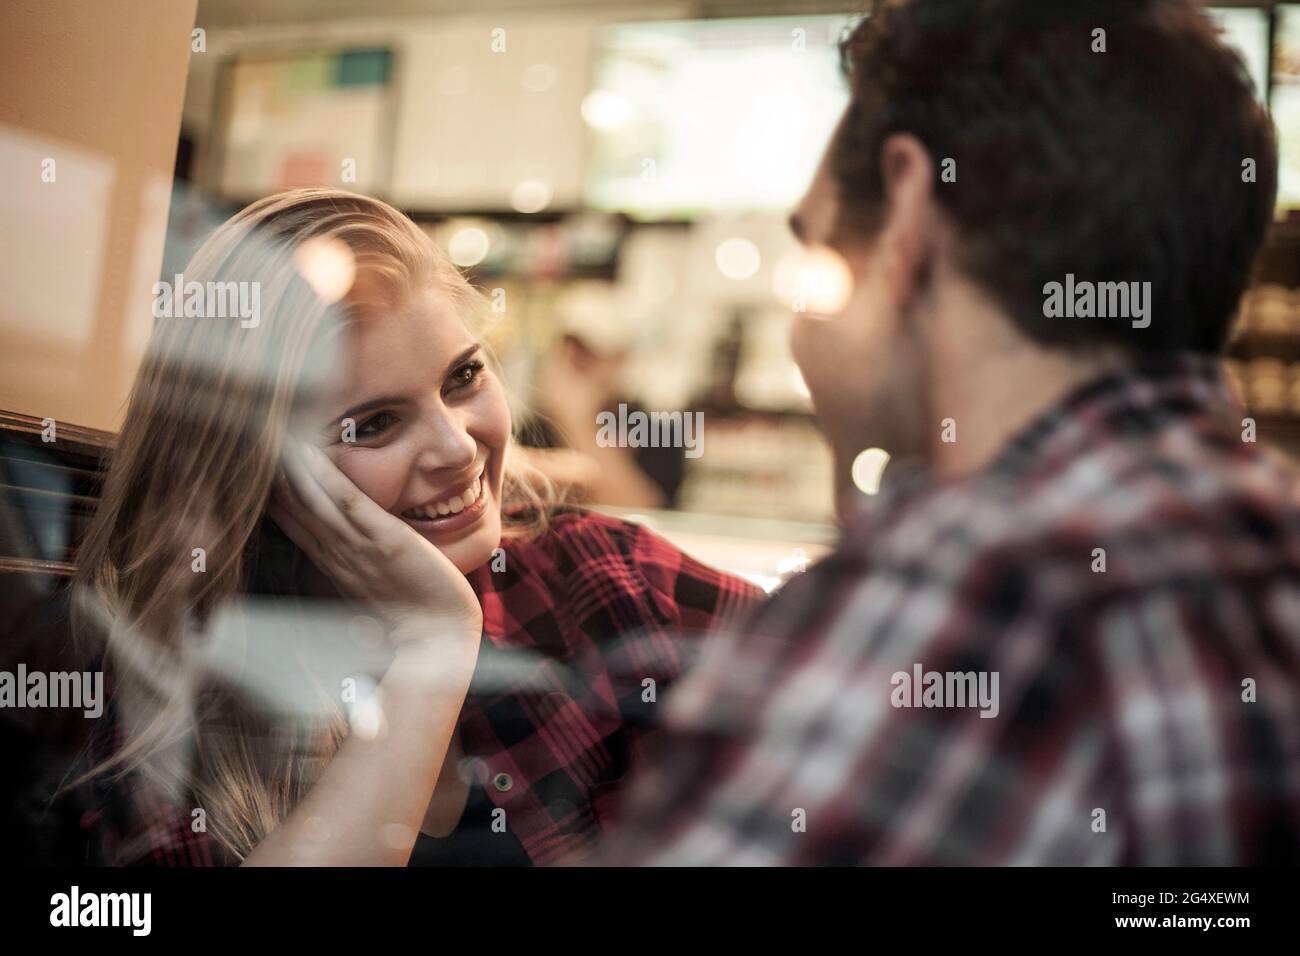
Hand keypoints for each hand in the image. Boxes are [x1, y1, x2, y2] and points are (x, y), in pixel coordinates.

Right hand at [267, 439, 483, 652]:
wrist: (439, 636)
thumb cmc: (410, 609)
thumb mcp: (371, 580)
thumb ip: (352, 560)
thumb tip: (338, 542)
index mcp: (331, 561)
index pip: (289, 518)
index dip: (267, 490)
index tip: (248, 459)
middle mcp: (335, 551)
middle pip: (291, 505)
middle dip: (267, 471)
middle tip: (241, 434)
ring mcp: (357, 546)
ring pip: (311, 500)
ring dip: (286, 466)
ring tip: (264, 432)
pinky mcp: (385, 540)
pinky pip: (348, 503)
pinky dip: (324, 477)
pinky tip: (306, 452)